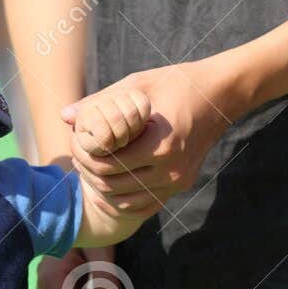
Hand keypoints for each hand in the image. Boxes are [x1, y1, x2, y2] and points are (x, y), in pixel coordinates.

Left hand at [62, 60, 234, 220]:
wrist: (222, 94)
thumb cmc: (177, 83)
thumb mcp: (138, 86)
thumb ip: (100, 103)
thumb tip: (66, 117)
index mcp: (160, 146)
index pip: (108, 165)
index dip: (86, 158)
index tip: (77, 145)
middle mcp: (171, 170)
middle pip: (114, 186)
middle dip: (90, 174)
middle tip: (79, 159)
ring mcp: (178, 181)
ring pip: (127, 201)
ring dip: (104, 190)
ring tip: (92, 170)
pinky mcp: (182, 185)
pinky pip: (146, 206)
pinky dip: (124, 202)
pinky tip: (110, 188)